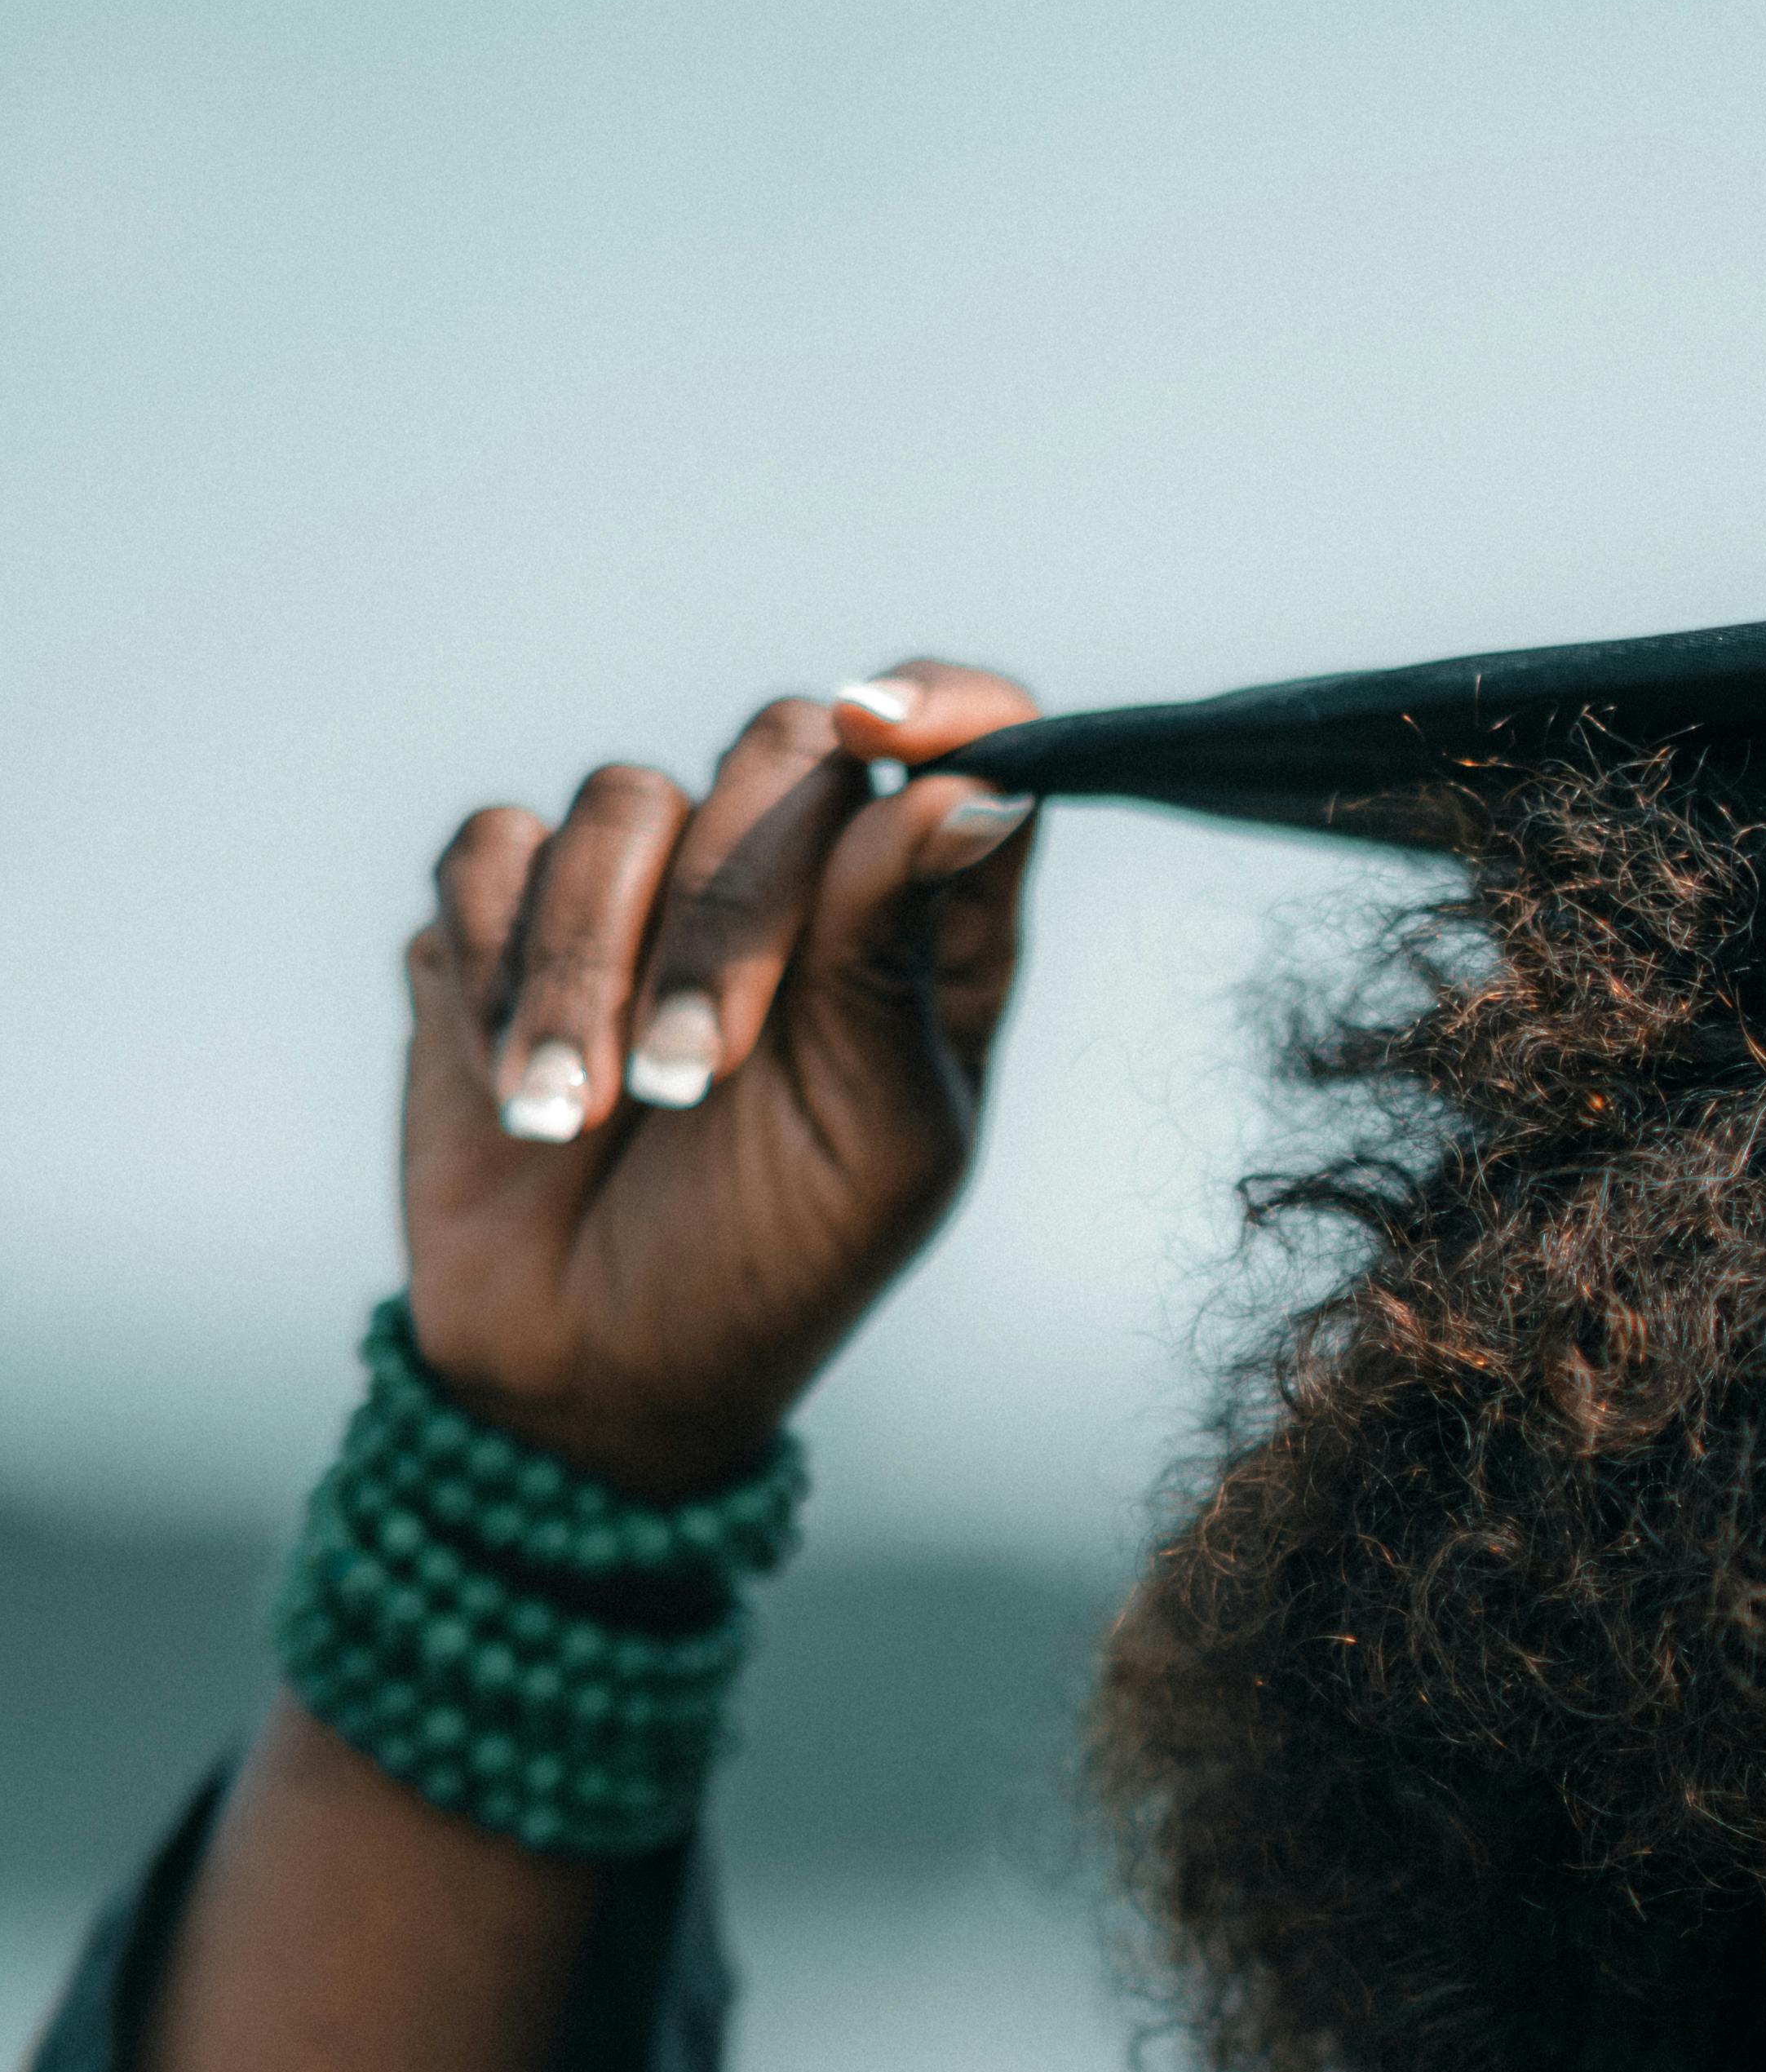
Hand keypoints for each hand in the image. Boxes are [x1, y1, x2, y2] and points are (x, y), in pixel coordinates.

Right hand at [398, 658, 1041, 1498]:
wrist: (593, 1368)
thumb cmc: (773, 1265)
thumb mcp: (878, 1145)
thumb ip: (902, 960)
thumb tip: (969, 788)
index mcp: (920, 927)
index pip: (971, 744)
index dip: (943, 703)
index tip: (879, 730)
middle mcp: (792, 875)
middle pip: (780, 752)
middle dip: (729, 913)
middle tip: (693, 1079)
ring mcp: (643, 884)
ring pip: (618, 801)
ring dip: (588, 968)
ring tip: (579, 1116)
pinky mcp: (504, 912)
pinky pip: (489, 852)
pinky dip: (496, 968)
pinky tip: (516, 1084)